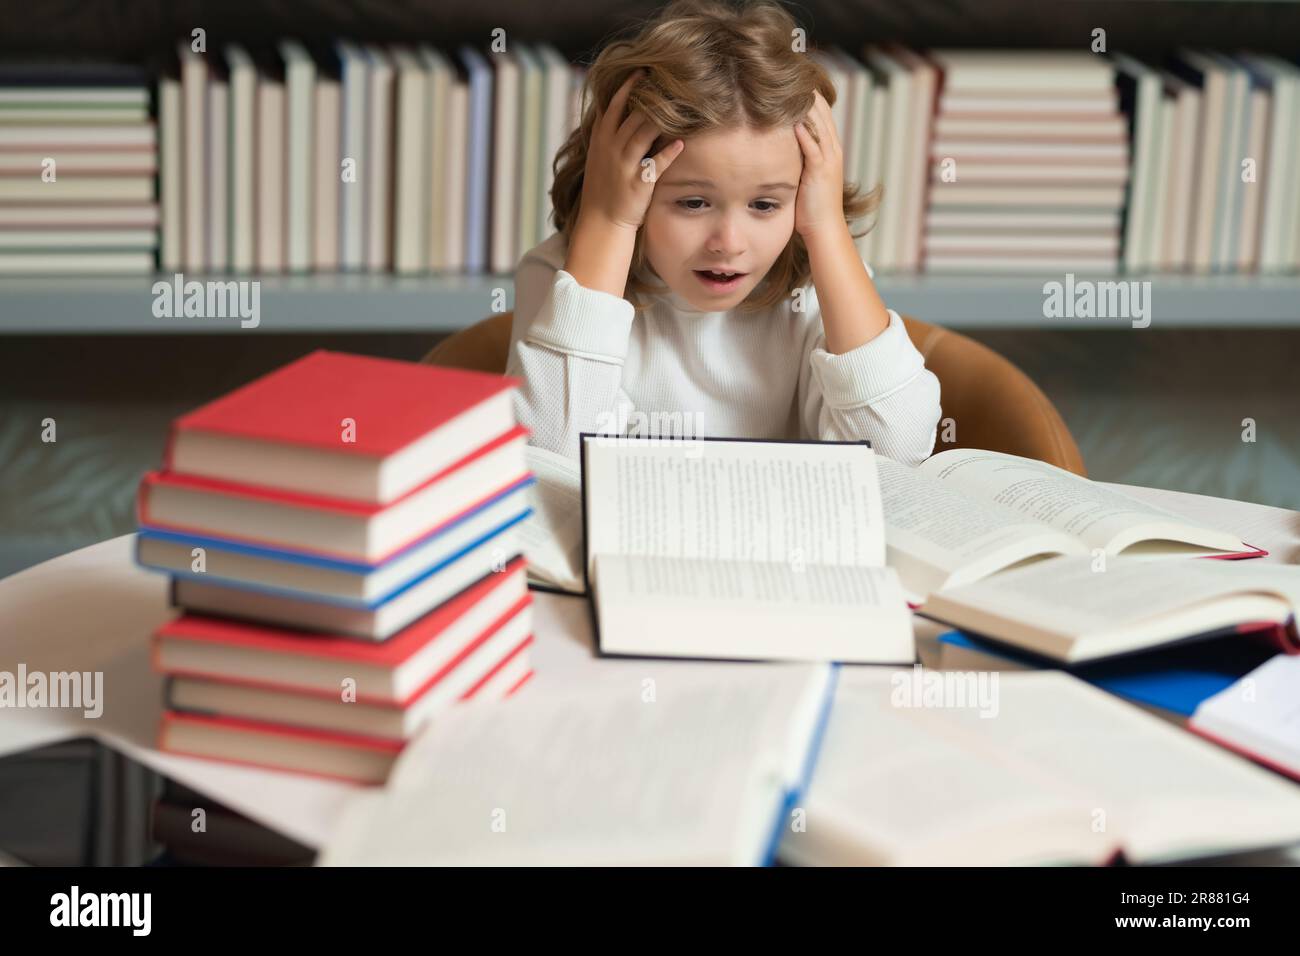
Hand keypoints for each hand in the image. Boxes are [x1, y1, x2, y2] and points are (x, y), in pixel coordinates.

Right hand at [578, 70, 684, 231]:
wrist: (601, 221)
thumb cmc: (605, 187)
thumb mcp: (599, 156)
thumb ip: (608, 133)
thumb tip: (617, 110)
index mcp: (601, 140)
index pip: (613, 106)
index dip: (628, 87)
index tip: (642, 71)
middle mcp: (610, 149)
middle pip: (631, 115)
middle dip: (649, 98)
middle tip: (668, 81)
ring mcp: (623, 166)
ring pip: (642, 134)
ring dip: (660, 118)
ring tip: (679, 103)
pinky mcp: (638, 184)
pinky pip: (655, 164)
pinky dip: (667, 153)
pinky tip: (681, 143)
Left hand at [792, 90, 844, 239]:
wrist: (824, 229)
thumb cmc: (810, 207)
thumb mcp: (804, 174)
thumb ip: (796, 158)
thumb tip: (777, 146)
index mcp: (829, 147)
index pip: (821, 111)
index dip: (808, 93)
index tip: (790, 77)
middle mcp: (832, 148)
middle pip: (821, 109)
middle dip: (806, 89)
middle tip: (787, 70)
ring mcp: (828, 157)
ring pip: (818, 122)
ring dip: (805, 102)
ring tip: (788, 83)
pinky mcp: (820, 169)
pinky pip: (812, 143)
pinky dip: (803, 128)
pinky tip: (790, 115)